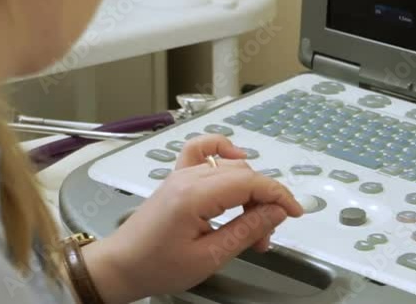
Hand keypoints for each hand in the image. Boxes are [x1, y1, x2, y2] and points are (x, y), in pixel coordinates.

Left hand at [83, 135, 303, 302]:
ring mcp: (182, 173)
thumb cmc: (157, 266)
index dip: (278, 195)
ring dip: (249, 190)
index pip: (250, 182)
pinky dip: (223, 150)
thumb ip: (246, 231)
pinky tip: (236, 160)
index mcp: (194, 196)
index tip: (294, 213)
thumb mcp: (209, 257)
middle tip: (264, 237)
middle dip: (264, 203)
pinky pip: (202, 150)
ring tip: (251, 224)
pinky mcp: (178, 177)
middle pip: (243, 175)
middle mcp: (188, 177)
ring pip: (230, 167)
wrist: (121, 267)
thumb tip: (276, 212)